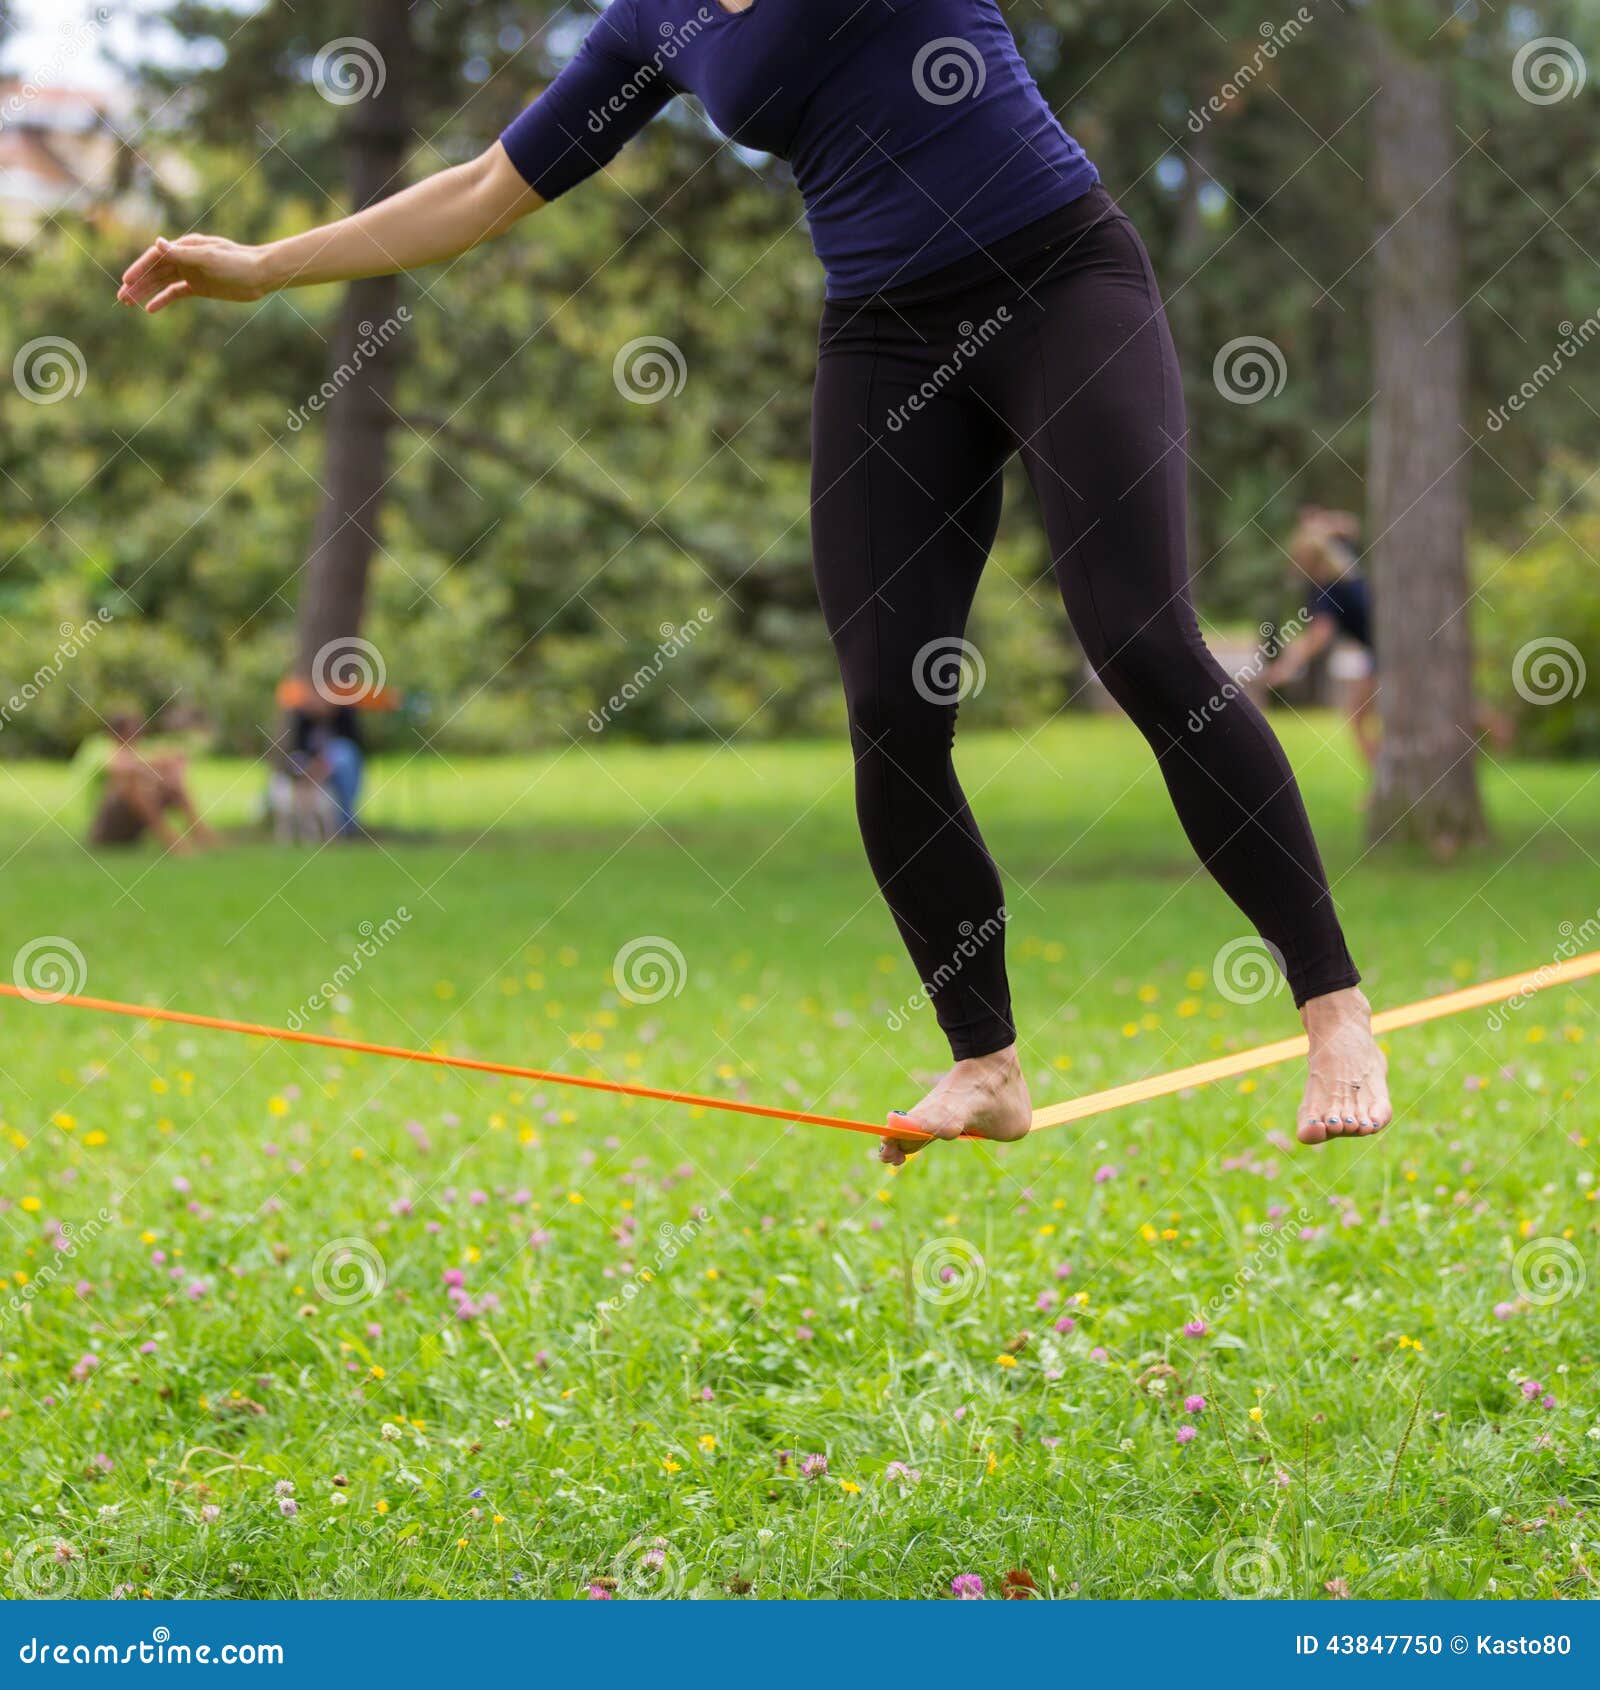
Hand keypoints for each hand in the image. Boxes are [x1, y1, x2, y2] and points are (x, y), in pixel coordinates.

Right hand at [117, 234, 270, 312]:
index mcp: (184, 248)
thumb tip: (158, 242)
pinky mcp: (199, 286)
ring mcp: (191, 273)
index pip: (155, 257)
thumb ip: (182, 254)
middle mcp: (184, 259)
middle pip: (155, 271)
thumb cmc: (236, 263)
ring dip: (146, 292)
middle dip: (138, 284)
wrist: (260, 275)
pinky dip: (163, 299)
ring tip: (128, 303)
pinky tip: (151, 309)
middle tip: (121, 298)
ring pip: (162, 283)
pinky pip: (176, 293)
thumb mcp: (208, 258)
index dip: (139, 269)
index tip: (126, 281)